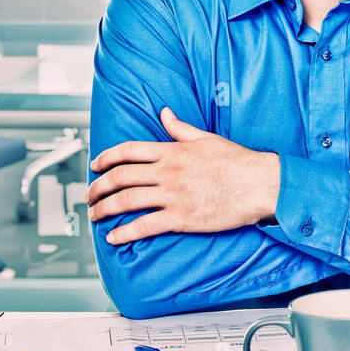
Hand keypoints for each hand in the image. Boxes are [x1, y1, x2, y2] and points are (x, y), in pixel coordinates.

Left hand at [86, 107, 280, 244]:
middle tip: (90, 196)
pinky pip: (145, 225)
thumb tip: (164, 113)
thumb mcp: (206, 138)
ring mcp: (173, 195)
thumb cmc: (237, 162)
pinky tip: (114, 237)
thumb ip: (180, 128)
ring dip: (105, 209)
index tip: (94, 166)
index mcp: (172, 151)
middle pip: (121, 177)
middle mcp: (168, 172)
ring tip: (96, 216)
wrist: (259, 184)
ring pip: (127, 201)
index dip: (106, 158)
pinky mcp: (182, 218)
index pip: (128, 151)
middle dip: (98, 187)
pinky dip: (125, 232)